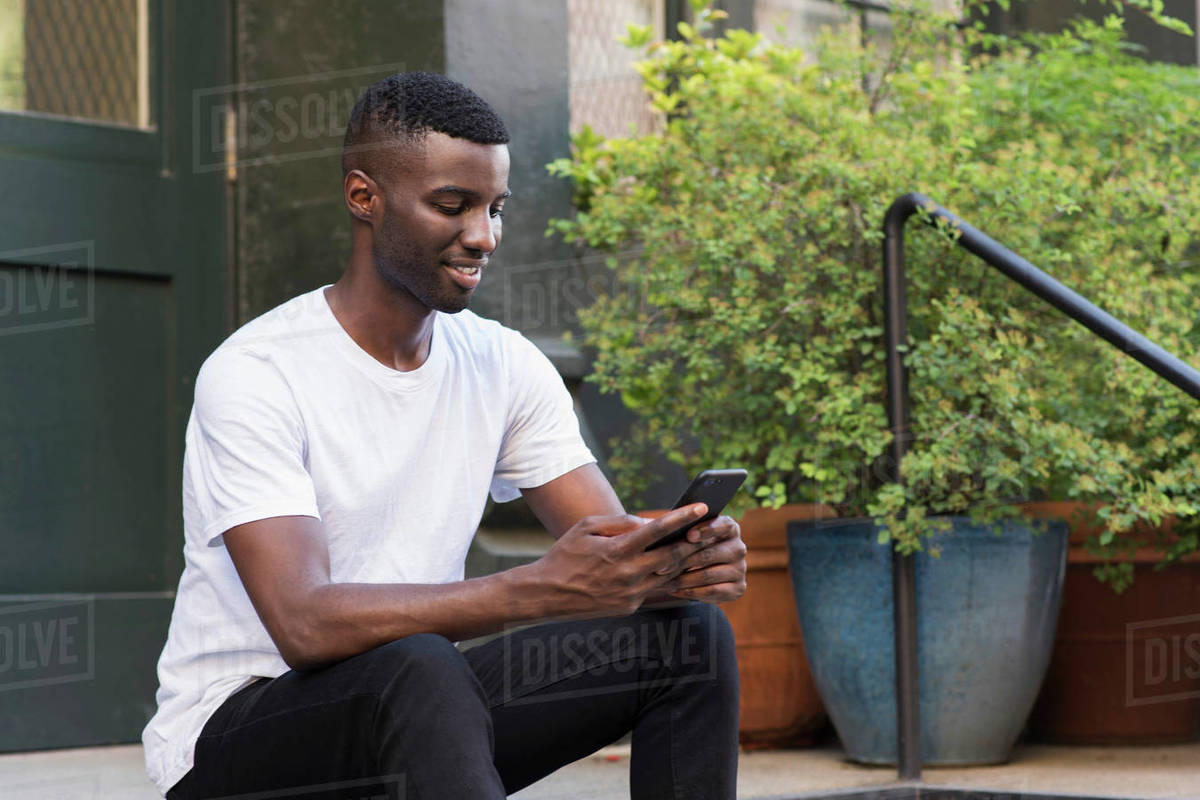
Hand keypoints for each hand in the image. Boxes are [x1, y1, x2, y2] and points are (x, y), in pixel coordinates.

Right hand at [527, 504, 719, 617]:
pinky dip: (665, 576)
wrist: (547, 594)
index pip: (657, 530)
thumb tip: (646, 523)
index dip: (682, 517)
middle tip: (709, 529)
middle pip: (672, 556)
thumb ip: (619, 521)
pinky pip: (654, 588)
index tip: (701, 507)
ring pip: (668, 575)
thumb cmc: (565, 554)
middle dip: (693, 541)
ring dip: (683, 561)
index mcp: (617, 551)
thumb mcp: (586, 527)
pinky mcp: (630, 606)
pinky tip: (674, 566)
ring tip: (698, 546)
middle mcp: (628, 574)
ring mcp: (631, 593)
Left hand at [660, 515, 746, 603]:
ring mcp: (740, 569)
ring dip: (683, 579)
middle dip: (683, 561)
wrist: (700, 574)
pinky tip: (675, 591)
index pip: (723, 525)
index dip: (707, 529)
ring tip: (663, 581)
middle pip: (709, 554)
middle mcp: (738, 548)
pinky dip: (691, 592)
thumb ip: (680, 530)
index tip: (689, 535)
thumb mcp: (686, 536)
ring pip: (708, 575)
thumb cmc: (689, 548)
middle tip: (660, 566)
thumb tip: (659, 530)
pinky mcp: (738, 589)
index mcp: (730, 528)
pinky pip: (712, 592)